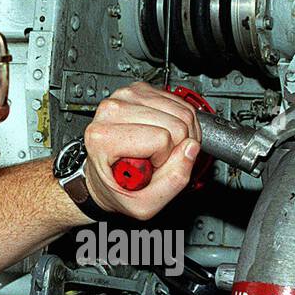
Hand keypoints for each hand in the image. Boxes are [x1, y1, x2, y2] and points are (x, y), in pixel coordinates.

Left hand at [82, 82, 200, 219]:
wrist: (103, 173)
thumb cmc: (117, 186)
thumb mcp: (143, 204)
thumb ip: (172, 182)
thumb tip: (191, 149)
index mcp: (103, 137)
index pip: (161, 139)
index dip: (164, 159)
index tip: (149, 166)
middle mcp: (111, 110)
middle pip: (176, 123)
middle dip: (177, 146)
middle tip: (159, 158)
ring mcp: (125, 96)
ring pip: (181, 111)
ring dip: (182, 134)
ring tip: (163, 148)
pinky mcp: (139, 90)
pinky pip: (179, 103)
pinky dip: (180, 121)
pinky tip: (166, 134)